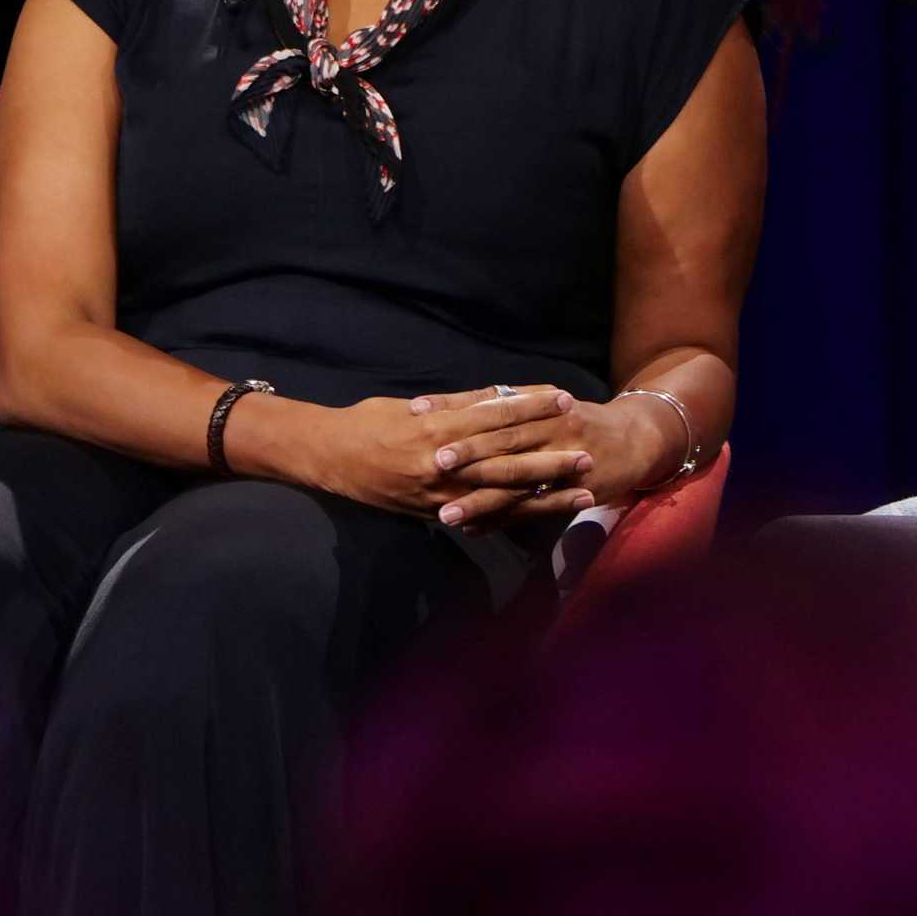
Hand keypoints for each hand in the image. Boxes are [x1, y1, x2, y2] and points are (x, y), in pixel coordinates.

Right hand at [281, 391, 582, 524]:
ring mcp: (439, 495)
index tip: (564, 399)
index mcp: (436, 428)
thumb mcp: (415, 404)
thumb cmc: (371, 421)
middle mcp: (441, 465)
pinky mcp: (435, 514)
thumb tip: (503, 398)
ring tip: (584, 494)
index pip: (495, 416)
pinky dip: (516, 518)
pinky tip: (545, 518)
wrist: (328, 457)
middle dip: (550, 460)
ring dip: (545, 498)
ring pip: (502, 497)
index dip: (532, 408)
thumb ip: (459, 405)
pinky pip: (483, 518)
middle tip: (589, 454)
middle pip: (506, 461)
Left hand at [410, 385, 688, 532]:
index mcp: (539, 402)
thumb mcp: (548, 403)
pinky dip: (503, 519)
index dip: (453, 405)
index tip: (416, 410)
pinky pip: (533, 508)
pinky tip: (475, 530)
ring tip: (445, 514)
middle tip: (433, 462)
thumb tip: (453, 411)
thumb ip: (508, 405)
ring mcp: (565, 459)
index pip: (489, 401)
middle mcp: (552, 426)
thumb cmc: (580, 421)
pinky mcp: (575, 488)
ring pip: (516, 480)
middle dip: (468, 452)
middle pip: (503, 440)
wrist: (637, 438)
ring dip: (480, 498)